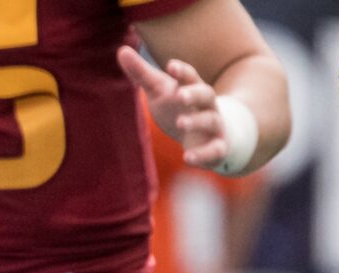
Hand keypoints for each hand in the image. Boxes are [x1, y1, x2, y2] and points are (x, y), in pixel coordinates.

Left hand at [117, 46, 231, 170]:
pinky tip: (188, 158)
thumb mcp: (159, 90)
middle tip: (180, 95)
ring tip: (181, 123)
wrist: (207, 133)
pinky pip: (214, 150)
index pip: (190, 76)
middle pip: (206, 94)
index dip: (182, 71)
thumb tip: (121, 50)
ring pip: (210, 120)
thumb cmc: (178, 106)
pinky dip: (203, 154)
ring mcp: (214, 125)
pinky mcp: (217, 148)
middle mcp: (207, 105)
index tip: (171, 65)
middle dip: (194, 94)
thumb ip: (141, 73)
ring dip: (196, 121)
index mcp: (192, 88)